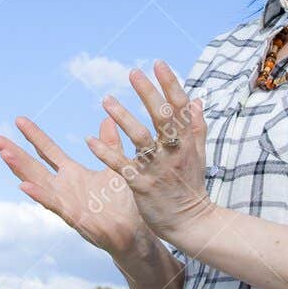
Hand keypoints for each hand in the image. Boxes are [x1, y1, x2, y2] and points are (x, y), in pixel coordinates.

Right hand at [0, 115, 148, 257]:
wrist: (136, 232)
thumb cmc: (124, 203)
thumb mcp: (115, 166)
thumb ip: (109, 145)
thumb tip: (108, 119)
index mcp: (73, 174)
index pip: (48, 151)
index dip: (34, 136)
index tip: (19, 119)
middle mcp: (64, 187)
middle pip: (34, 166)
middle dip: (15, 153)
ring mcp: (66, 202)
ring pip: (38, 183)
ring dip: (20, 170)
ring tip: (4, 155)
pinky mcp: (74, 217)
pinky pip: (54, 205)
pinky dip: (39, 195)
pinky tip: (24, 186)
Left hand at [87, 60, 216, 240]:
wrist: (192, 224)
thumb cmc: (191, 187)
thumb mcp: (198, 155)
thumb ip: (196, 127)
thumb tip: (196, 100)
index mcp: (186, 142)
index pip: (180, 107)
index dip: (170, 84)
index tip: (158, 63)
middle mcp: (173, 152)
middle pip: (163, 118)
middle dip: (148, 93)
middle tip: (133, 72)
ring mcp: (158, 169)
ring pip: (141, 139)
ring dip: (123, 117)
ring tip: (105, 99)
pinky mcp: (142, 186)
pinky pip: (121, 166)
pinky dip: (106, 153)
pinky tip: (89, 140)